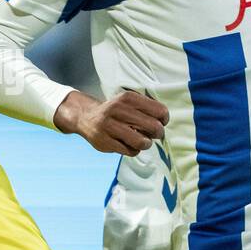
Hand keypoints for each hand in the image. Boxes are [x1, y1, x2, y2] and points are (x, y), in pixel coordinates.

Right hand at [54, 89, 168, 155]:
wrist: (86, 118)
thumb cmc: (115, 112)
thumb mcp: (128, 102)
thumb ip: (146, 108)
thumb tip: (164, 121)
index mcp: (127, 98)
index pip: (159, 110)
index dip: (164, 119)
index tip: (161, 121)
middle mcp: (117, 110)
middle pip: (153, 126)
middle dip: (158, 133)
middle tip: (155, 134)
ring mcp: (109, 127)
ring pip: (142, 141)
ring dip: (146, 143)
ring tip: (143, 141)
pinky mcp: (105, 142)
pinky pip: (130, 151)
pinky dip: (134, 150)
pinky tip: (129, 145)